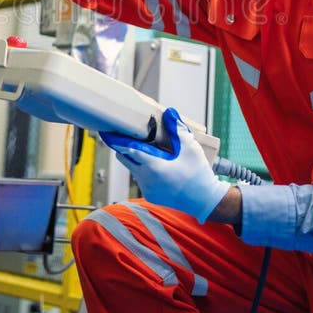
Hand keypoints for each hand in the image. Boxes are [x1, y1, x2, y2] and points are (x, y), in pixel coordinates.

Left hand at [101, 108, 230, 223]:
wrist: (205, 201)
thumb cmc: (199, 174)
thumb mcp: (190, 147)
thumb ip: (177, 129)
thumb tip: (169, 112)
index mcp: (154, 167)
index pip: (128, 151)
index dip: (116, 141)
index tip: (106, 133)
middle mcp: (146, 180)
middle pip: (125, 159)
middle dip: (124, 147)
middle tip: (124, 136)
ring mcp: (147, 190)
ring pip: (133, 169)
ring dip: (136, 158)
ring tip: (148, 149)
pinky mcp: (151, 196)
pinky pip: (141, 179)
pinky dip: (143, 169)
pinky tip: (156, 163)